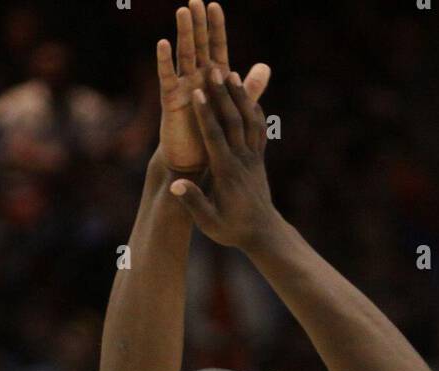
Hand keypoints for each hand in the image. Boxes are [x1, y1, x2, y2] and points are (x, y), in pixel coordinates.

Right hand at [158, 2, 269, 174]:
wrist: (196, 167)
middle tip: (195, 0)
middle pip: (200, 46)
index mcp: (215, 81)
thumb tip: (265, 67)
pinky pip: (167, 79)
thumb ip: (248, 89)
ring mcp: (184, 89)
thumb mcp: (236, 112)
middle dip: (198, 24)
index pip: (218, 49)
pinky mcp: (171, 102)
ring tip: (183, 11)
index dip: (216, 28)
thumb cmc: (216, 141)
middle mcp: (198, 80)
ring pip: (185, 56)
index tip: (214, 5)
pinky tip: (163, 44)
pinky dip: (165, 62)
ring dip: (184, 34)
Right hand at [169, 70, 277, 250]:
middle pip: (233, 121)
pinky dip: (254, 110)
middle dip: (223, 95)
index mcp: (227, 173)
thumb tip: (176, 185)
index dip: (205, 114)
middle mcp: (243, 161)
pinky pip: (259, 129)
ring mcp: (254, 158)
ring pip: (249, 121)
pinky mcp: (259, 159)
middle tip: (214, 70)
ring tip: (232, 73)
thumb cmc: (232, 230)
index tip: (197, 92)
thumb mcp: (209, 223)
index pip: (215, 138)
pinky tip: (249, 96)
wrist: (263, 233)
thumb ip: (193, 202)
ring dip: (240, 96)